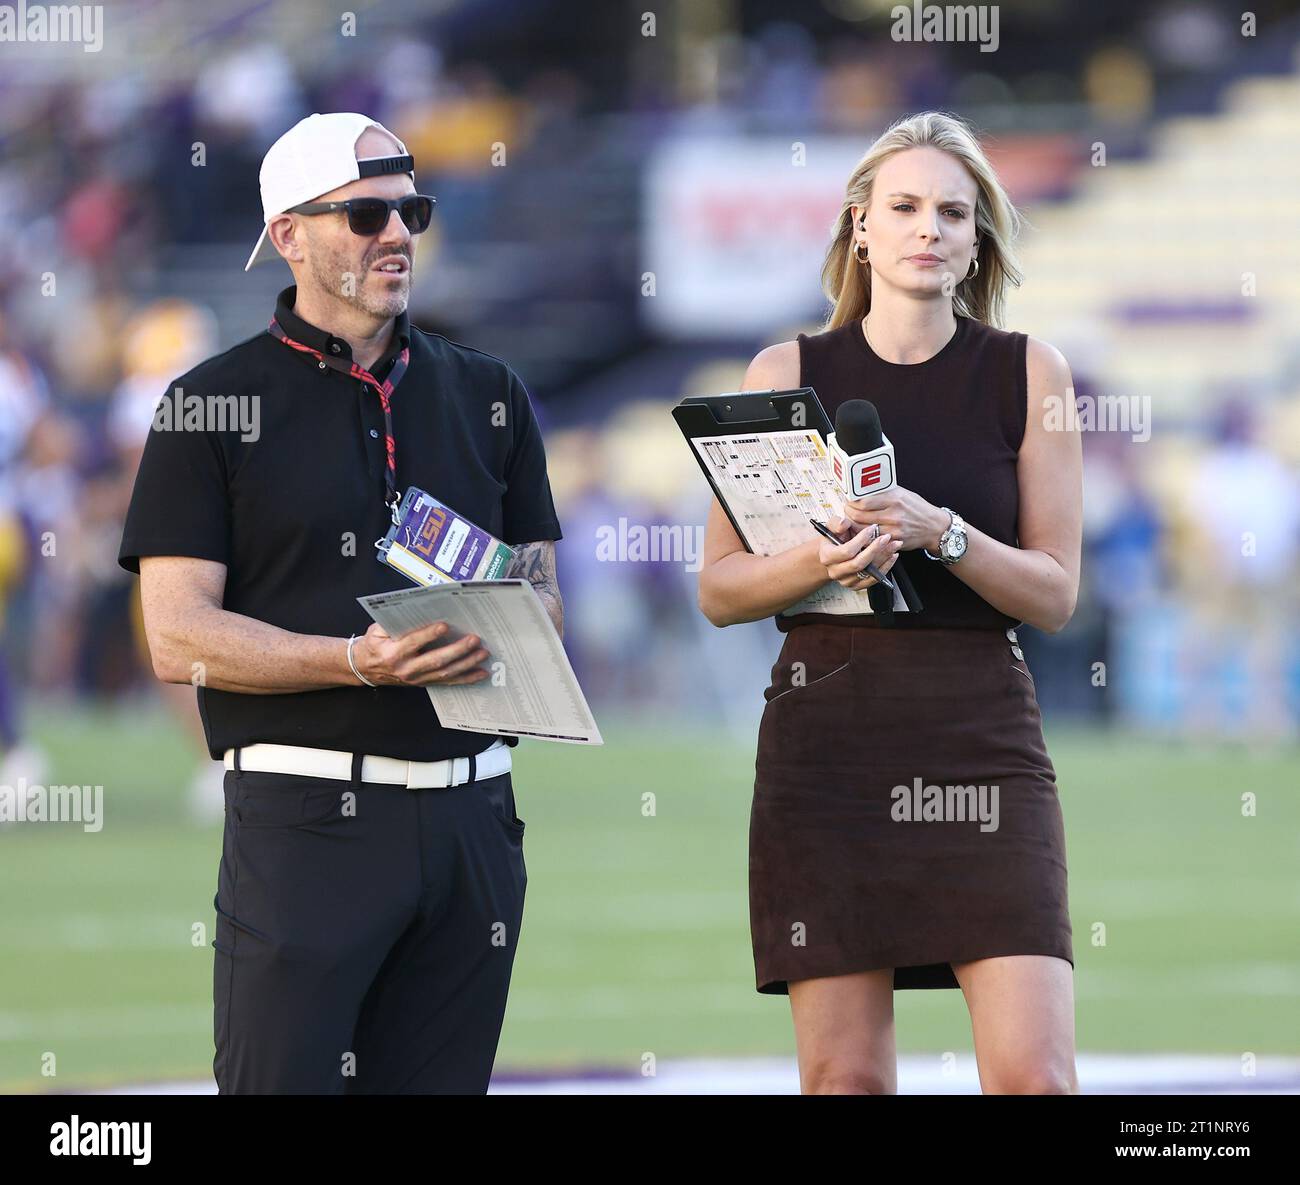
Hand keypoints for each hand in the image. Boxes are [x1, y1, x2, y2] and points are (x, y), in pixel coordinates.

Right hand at [352, 620, 490, 686]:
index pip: (413, 643)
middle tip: (474, 639)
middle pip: (436, 660)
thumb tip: (417, 609)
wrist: (366, 668)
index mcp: (393, 653)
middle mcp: (407, 668)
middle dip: (457, 650)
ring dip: (467, 663)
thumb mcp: (377, 630)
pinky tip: (481, 673)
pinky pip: (448, 682)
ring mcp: (418, 678)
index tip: (445, 626)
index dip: (429, 635)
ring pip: (446, 673)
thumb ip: (394, 622)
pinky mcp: (425, 683)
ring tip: (483, 653)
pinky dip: (466, 678)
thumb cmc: (375, 645)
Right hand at [817, 522, 903, 590]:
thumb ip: (837, 523)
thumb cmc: (834, 539)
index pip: (847, 551)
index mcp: (827, 557)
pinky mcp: (857, 585)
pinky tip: (892, 556)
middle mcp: (835, 571)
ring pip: (868, 572)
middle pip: (858, 564)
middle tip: (887, 537)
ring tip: (894, 545)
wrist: (833, 554)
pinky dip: (885, 568)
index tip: (872, 528)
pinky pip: (874, 580)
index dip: (861, 539)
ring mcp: (846, 581)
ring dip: (884, 558)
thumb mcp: (832, 527)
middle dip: (875, 549)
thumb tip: (843, 523)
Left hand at [837, 486, 949, 551]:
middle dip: (849, 512)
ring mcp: (894, 529)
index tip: (849, 500)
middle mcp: (894, 513)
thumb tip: (862, 489)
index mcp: (895, 498)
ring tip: (852, 520)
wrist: (934, 527)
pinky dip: (864, 535)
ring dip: (853, 525)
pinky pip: (872, 539)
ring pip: (862, 529)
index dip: (852, 501)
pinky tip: (862, 531)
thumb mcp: (903, 493)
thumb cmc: (918, 508)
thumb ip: (883, 492)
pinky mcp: (894, 540)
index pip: (864, 500)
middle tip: (847, 510)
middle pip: (859, 515)